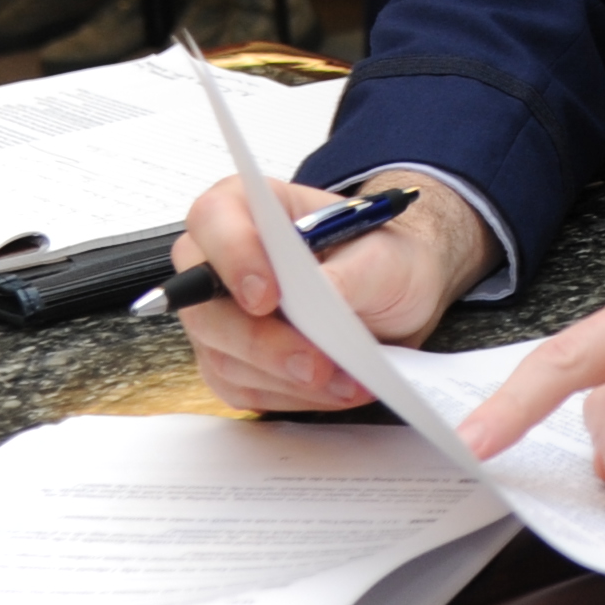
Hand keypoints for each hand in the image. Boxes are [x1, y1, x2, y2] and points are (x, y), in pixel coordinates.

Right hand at [171, 171, 485, 412]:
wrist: (398, 295)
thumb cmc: (382, 259)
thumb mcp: (384, 256)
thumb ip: (350, 272)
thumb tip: (320, 296)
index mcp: (249, 208)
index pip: (214, 219)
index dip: (233, 257)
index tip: (268, 297)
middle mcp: (220, 261)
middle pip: (206, 306)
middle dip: (262, 343)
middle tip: (315, 364)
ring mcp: (220, 315)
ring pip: (223, 357)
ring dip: (285, 379)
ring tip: (346, 382)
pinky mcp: (233, 360)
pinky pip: (243, 388)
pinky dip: (290, 396)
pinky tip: (334, 390)